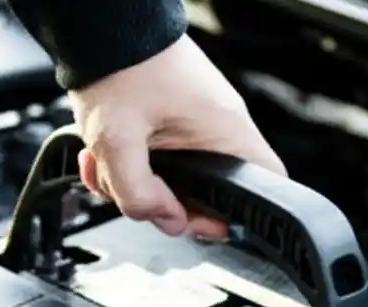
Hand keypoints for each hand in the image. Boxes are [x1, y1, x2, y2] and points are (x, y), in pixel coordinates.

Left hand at [69, 35, 285, 238]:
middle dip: (162, 200)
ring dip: (135, 182)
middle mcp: (221, 126)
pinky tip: (102, 154)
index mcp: (226, 131)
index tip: (188, 218)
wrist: (102, 26)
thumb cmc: (120, 67)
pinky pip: (160, 156)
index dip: (229, 216)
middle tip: (130, 192)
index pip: (265, 187)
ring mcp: (198, 121)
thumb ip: (138, 194)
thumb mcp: (118, 142)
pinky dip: (129, 163)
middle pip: (207, 192)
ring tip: (104, 164)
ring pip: (176, 177)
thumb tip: (164, 220)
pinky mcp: (176, 116)